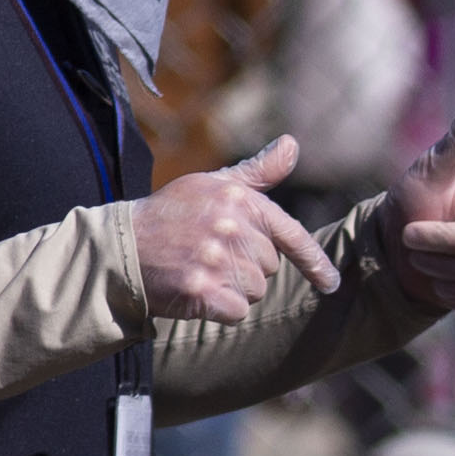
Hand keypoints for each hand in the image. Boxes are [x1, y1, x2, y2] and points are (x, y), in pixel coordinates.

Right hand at [135, 136, 339, 323]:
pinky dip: (222, 309)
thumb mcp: (213, 185)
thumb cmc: (172, 214)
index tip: (331, 284)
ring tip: (201, 270)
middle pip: (270, 267)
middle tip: (211, 256)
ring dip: (234, 289)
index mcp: (239, 199)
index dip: (314, 262)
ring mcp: (216, 259)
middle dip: (248, 268)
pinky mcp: (201, 289)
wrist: (123, 246)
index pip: (290, 234)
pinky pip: (238, 311)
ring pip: (255, 291)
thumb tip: (293, 144)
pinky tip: (197, 292)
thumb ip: (257, 172)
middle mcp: (231, 226)